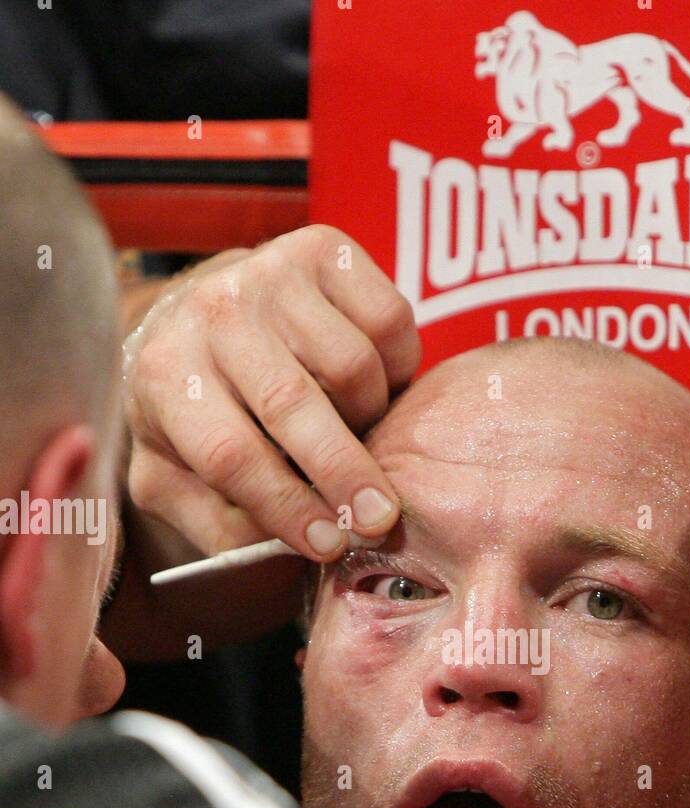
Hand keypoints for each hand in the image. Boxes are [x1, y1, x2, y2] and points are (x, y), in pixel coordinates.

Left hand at [124, 226, 420, 561]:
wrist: (201, 309)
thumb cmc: (194, 409)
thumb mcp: (173, 476)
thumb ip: (214, 523)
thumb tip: (278, 549)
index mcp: (164, 374)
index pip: (228, 453)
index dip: (284, 505)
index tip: (328, 544)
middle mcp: (212, 312)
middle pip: (292, 404)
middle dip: (343, 472)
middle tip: (379, 519)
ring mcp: (271, 272)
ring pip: (354, 366)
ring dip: (371, 417)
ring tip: (354, 431)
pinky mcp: (326, 248)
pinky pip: (392, 321)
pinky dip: (397, 366)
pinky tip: (370, 382)